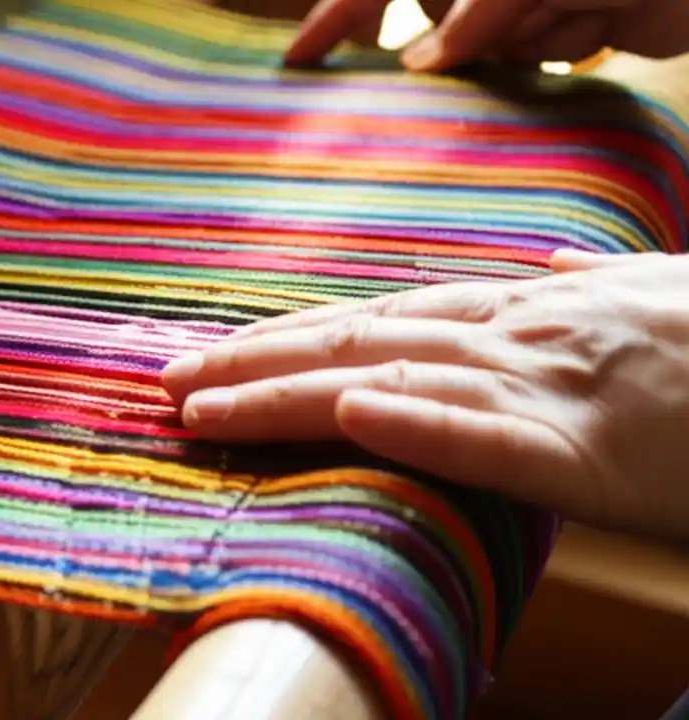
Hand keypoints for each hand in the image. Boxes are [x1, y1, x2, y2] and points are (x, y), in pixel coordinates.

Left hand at [163, 250, 688, 539]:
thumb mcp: (645, 303)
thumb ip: (574, 294)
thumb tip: (532, 278)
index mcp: (525, 309)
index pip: (379, 317)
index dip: (288, 335)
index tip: (216, 355)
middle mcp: (522, 333)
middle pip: (360, 340)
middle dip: (254, 361)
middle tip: (164, 383)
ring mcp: (555, 383)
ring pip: (395, 380)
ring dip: (290, 393)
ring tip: (201, 410)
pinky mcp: (600, 452)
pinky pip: (497, 437)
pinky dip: (424, 423)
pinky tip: (355, 415)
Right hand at [285, 0, 688, 71]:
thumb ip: (468, 16)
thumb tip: (419, 63)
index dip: (335, 17)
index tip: (298, 61)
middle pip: (430, 16)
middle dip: (455, 37)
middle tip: (467, 48)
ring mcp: (521, 0)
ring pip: (478, 47)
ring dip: (519, 45)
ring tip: (565, 24)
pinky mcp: (561, 26)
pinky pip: (525, 61)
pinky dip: (552, 55)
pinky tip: (585, 35)